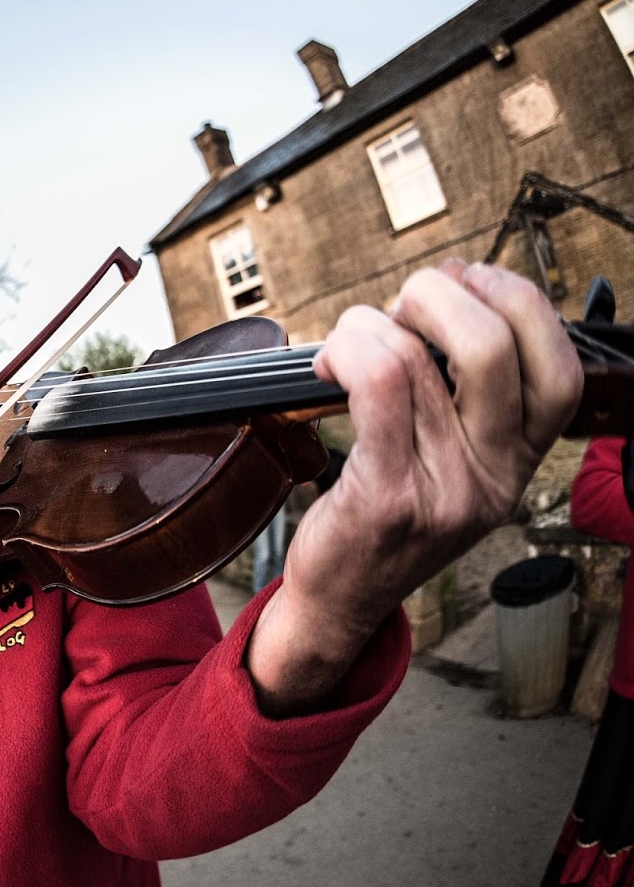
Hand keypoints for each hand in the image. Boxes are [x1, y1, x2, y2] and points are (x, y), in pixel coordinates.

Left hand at [249, 262, 581, 712]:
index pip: (560, 366)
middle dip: (438, 295)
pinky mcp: (388, 494)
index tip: (463, 285)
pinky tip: (327, 364)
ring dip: (368, 325)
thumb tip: (446, 295)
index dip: (516, 301)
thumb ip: (462, 394)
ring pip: (416, 357)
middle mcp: (495, 476)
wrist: (341, 601)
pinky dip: (347, 350)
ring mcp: (445, 489)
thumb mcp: (451, 461)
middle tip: (398, 308)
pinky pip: (377, 385)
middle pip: (494, 345)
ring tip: (348, 342)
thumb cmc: (386, 514)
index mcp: (520, 459)